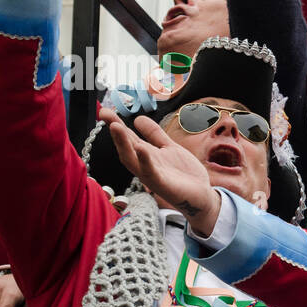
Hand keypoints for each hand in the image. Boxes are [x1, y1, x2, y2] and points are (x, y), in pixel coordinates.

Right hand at [99, 106, 220, 233]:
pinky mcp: (162, 184)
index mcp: (146, 155)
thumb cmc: (184, 174)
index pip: (129, 138)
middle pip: (126, 148)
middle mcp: (145, 165)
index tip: (105, 111)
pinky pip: (150, 172)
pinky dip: (145, 160)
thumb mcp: (169, 148)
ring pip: (132, 160)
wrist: (202, 195)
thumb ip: (154, 134)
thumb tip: (137, 118)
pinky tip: (141, 148)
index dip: (116, 124)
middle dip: (115, 132)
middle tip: (105, 115)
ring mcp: (152, 175)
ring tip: (116, 126)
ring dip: (123, 144)